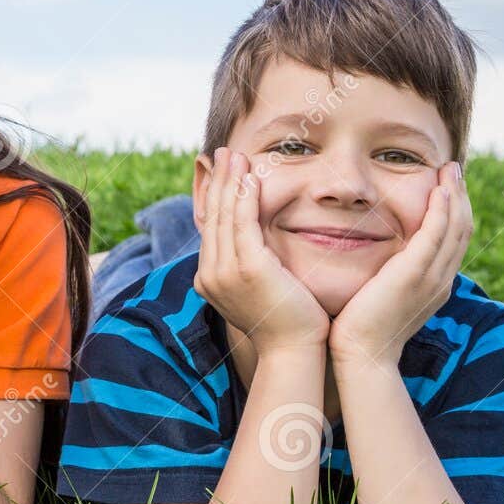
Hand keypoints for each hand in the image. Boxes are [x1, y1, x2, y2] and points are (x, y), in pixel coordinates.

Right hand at [193, 148, 329, 355]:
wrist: (294, 351)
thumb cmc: (286, 324)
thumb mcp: (259, 291)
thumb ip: (250, 268)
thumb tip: (255, 251)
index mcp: (209, 280)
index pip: (210, 229)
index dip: (215, 197)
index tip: (224, 173)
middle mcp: (210, 274)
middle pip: (212, 216)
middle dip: (218, 182)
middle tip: (224, 153)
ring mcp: (224, 272)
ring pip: (224, 216)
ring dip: (229, 181)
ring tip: (235, 156)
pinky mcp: (247, 268)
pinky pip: (242, 223)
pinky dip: (244, 197)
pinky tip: (250, 177)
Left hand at [330, 162, 470, 368]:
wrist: (361, 355)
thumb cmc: (361, 331)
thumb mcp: (383, 300)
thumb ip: (388, 280)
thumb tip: (378, 268)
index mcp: (434, 286)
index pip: (452, 241)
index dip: (453, 212)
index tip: (447, 188)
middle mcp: (440, 280)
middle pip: (461, 230)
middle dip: (460, 197)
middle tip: (453, 169)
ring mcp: (432, 278)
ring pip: (455, 228)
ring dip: (454, 195)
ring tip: (449, 171)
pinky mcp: (415, 274)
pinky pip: (436, 234)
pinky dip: (441, 210)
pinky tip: (439, 190)